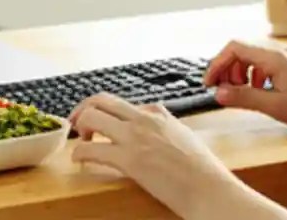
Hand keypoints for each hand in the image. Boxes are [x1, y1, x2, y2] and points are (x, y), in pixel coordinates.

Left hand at [68, 93, 254, 218]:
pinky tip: (80, 161)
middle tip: (78, 125)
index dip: (108, 114)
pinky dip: (78, 154)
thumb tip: (158, 131)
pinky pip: (90, 149)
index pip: (123, 104)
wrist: (208, 188)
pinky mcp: (128, 159)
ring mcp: (135, 136)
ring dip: (79, 128)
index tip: (102, 126)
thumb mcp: (184, 138)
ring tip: (81, 143)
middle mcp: (144, 119)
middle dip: (83, 110)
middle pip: (101, 100)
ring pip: (91, 117)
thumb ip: (167, 129)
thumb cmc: (202, 170)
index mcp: (158, 113)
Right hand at [203, 39, 286, 132]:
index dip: (217, 64)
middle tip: (223, 89)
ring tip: (240, 90)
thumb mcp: (275, 106)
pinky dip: (254, 73)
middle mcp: (279, 51)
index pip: (234, 48)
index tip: (210, 83)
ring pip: (252, 54)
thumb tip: (220, 93)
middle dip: (227, 68)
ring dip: (240, 70)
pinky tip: (259, 89)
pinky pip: (265, 61)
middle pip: (241, 49)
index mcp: (272, 57)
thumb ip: (245, 98)